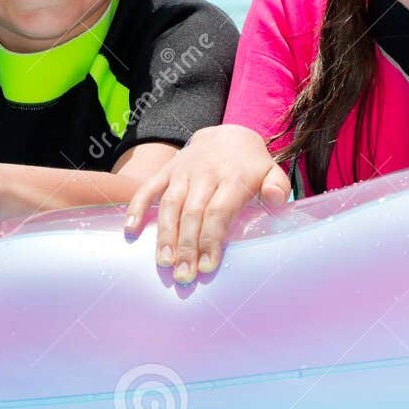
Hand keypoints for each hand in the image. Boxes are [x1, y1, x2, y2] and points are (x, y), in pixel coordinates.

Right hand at [123, 124, 289, 283]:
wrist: (227, 133)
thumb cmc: (250, 165)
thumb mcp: (270, 170)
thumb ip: (277, 185)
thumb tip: (277, 200)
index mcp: (233, 177)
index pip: (219, 212)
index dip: (211, 240)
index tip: (208, 267)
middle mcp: (205, 174)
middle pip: (192, 213)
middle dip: (186, 246)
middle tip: (183, 275)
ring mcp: (183, 171)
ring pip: (170, 204)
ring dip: (164, 235)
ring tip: (163, 262)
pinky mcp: (166, 170)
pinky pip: (148, 188)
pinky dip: (137, 208)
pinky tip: (130, 231)